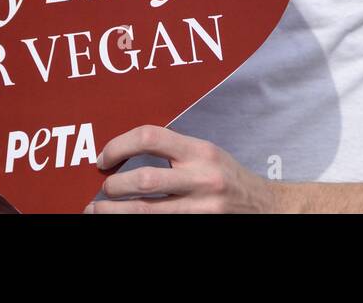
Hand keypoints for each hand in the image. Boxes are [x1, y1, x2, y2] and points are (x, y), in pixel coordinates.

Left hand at [86, 125, 278, 213]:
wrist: (265, 206)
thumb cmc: (228, 177)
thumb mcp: (207, 154)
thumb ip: (175, 150)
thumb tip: (127, 151)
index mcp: (200, 151)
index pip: (150, 137)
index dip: (119, 146)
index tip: (104, 159)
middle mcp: (201, 178)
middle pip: (143, 180)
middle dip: (113, 186)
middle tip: (102, 189)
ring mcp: (201, 207)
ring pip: (145, 211)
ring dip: (113, 211)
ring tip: (97, 209)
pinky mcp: (200, 225)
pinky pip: (160, 225)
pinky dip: (136, 223)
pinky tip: (124, 220)